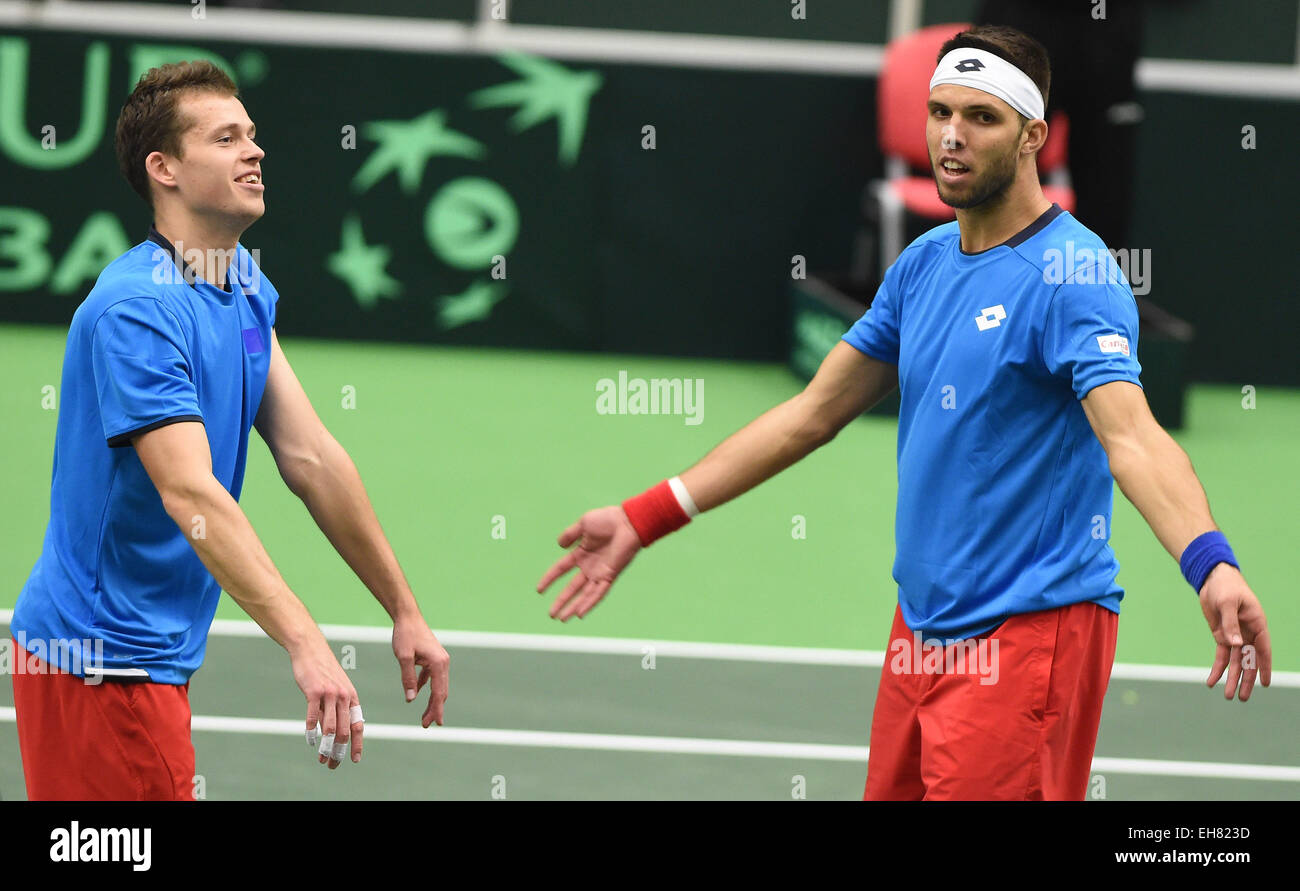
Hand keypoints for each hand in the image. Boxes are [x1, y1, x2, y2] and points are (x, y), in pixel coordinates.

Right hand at [289, 634, 363, 768]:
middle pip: (344, 731)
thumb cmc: (323, 672)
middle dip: (340, 751)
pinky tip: (310, 741)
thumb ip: (335, 710)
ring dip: (326, 747)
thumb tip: (333, 735)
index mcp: (351, 697)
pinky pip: (313, 716)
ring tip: (322, 759)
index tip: (355, 759)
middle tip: (333, 765)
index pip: (357, 725)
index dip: (357, 744)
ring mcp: (329, 694)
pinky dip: (311, 732)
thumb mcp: (335, 690)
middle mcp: (343, 697)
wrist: (311, 650)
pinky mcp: (314, 691)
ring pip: (330, 728)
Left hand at [392, 614, 449, 727]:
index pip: (439, 692)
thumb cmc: (406, 635)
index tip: (436, 724)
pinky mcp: (432, 659)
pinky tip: (415, 694)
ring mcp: (439, 661)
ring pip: (437, 686)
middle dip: (435, 709)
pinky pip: (431, 678)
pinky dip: (425, 687)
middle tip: (426, 725)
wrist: (408, 617)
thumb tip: (410, 699)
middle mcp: (443, 663)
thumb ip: (408, 679)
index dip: (437, 709)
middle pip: (441, 691)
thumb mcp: (403, 657)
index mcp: (439, 663)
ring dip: (431, 701)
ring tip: (424, 717)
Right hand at [536, 506, 642, 620]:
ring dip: (573, 607)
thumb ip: (570, 535)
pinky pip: (599, 593)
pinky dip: (589, 603)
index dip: (549, 579)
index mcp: (581, 553)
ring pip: (584, 594)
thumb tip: (559, 545)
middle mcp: (590, 566)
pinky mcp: (610, 576)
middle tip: (551, 614)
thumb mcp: (583, 524)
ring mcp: (600, 572)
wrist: (627, 522)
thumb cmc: (608, 520)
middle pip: (572, 588)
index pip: (561, 569)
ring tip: (562, 619)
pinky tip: (580, 613)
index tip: (539, 590)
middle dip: (561, 601)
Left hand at [1198, 563, 1271, 700]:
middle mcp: (1249, 634)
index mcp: (1257, 624)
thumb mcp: (1227, 603)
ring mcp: (1236, 636)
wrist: (1213, 579)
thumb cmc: (1226, 587)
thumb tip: (1235, 644)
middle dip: (1245, 680)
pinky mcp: (1222, 636)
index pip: (1263, 649)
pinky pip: (1222, 655)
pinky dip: (1217, 668)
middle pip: (1249, 661)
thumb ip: (1231, 623)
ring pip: (1236, 662)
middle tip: (1242, 698)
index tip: (1266, 683)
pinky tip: (1212, 681)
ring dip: (1232, 678)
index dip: (1264, 666)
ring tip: (1229, 696)